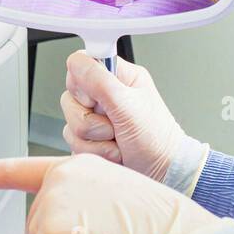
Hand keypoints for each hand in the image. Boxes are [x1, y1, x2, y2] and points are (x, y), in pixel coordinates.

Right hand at [60, 52, 188, 182]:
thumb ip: (99, 81)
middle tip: (114, 125)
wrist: (162, 173)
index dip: (84, 83)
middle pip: (71, 97)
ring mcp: (96, 118)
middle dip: (91, 120)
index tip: (98, 99)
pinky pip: (73, 141)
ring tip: (117, 141)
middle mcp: (106, 94)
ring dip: (95, 139)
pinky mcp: (90, 138)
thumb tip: (77, 61)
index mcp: (120, 76)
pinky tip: (113, 151)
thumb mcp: (128, 106)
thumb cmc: (156, 139)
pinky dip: (94, 151)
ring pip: (71, 122)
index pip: (83, 63)